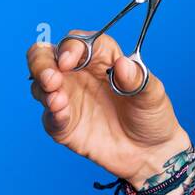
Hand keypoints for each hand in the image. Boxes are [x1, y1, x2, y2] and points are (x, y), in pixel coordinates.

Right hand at [26, 31, 190, 186]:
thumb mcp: (153, 95)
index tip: (70, 61)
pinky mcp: (64, 125)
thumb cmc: (153, 116)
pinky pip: (49, 117)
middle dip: (41, 62)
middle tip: (51, 77)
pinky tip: (61, 113)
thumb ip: (137, 79)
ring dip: (43, 87)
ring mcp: (70, 99)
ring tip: (58, 98)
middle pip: (48, 56)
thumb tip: (122, 64)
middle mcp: (80, 75)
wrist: (150, 152)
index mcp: (103, 59)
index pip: (79, 42)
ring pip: (41, 84)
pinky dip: (51, 114)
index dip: (71, 47)